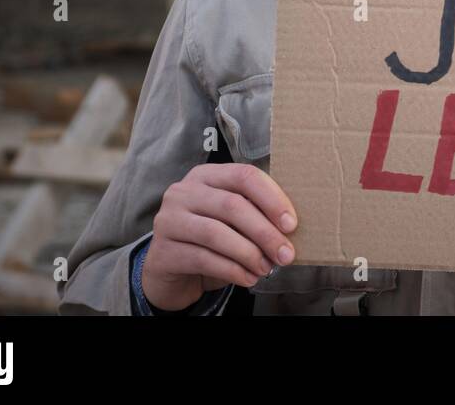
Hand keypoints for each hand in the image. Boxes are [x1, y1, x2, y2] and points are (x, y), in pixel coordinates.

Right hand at [142, 163, 297, 310]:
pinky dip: (232, 270)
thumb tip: (289, 229)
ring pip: (217, 234)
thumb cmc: (209, 238)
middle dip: (264, 232)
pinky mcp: (163, 251)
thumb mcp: (231, 219)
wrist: (170, 269)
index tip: (291, 224)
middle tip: (285, 254)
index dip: (271, 199)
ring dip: (249, 254)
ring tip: (266, 269)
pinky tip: (248, 278)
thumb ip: (254, 213)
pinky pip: (203, 259)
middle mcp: (183, 192)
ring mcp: (169, 220)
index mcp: (206, 175)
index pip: (244, 176)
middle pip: (232, 205)